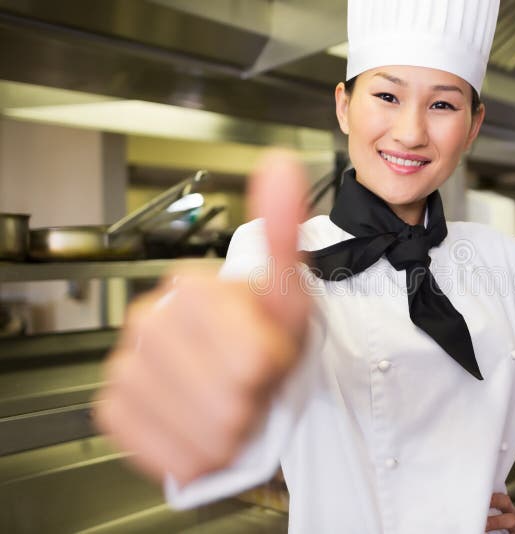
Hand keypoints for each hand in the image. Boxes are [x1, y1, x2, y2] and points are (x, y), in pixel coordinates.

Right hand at [94, 150, 310, 485]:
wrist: (244, 381)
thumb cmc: (269, 339)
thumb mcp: (289, 291)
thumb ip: (283, 230)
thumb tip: (278, 164)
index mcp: (190, 289)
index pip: (254, 360)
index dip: (274, 367)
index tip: (269, 354)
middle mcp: (147, 322)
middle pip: (230, 400)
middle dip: (254, 401)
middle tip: (250, 383)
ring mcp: (126, 366)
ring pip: (204, 434)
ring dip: (231, 431)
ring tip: (229, 403)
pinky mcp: (114, 410)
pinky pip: (167, 453)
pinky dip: (195, 452)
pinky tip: (197, 423)